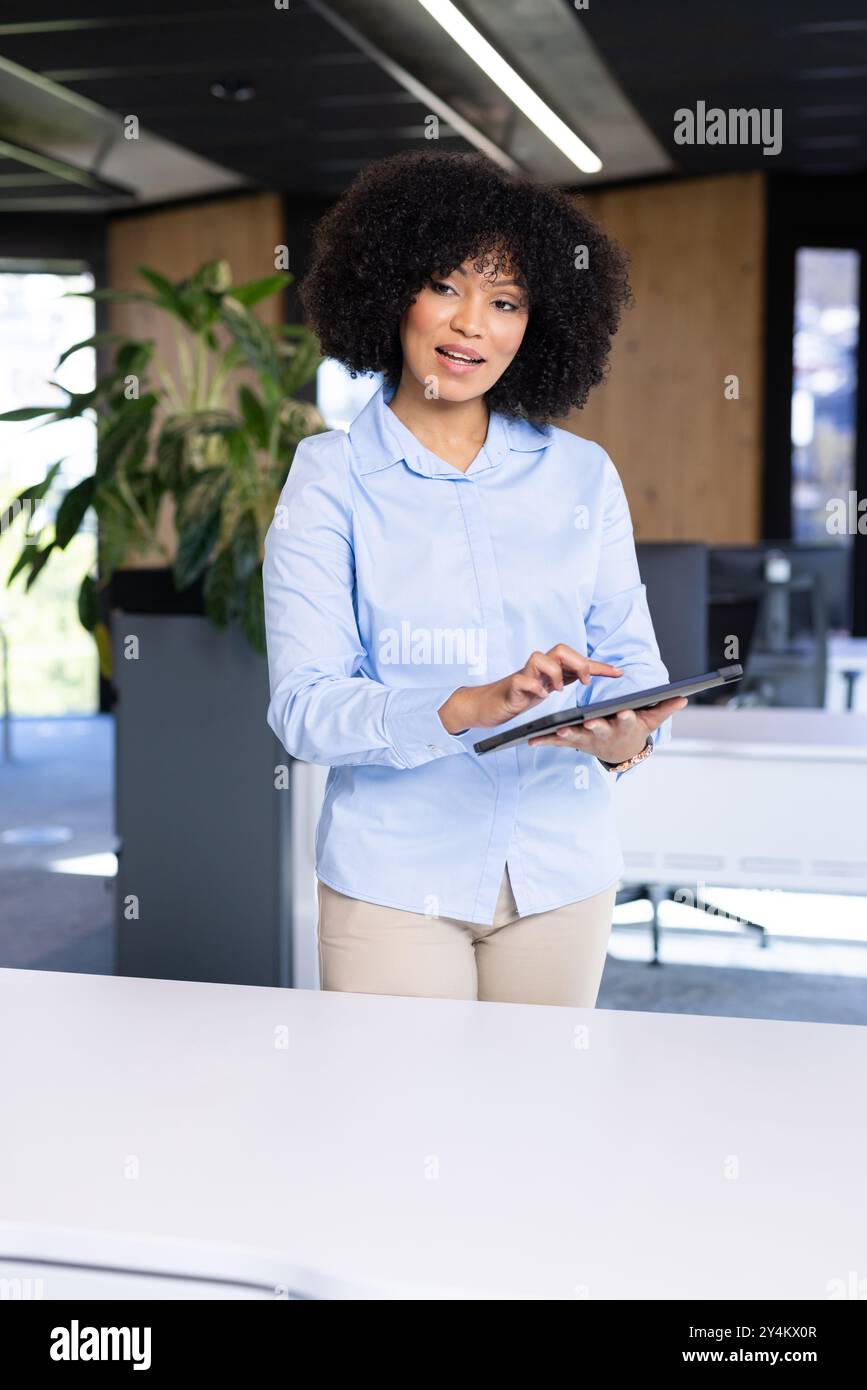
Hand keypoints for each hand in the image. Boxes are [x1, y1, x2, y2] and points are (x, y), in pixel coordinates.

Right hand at [438, 644, 623, 732]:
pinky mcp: (512, 687)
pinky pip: (523, 680)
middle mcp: (539, 668)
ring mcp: (524, 675)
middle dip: (577, 663)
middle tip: (583, 682)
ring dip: (554, 673)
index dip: (599, 666)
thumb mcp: (549, 688)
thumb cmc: (521, 695)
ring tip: (556, 690)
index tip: (619, 673)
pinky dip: (534, 686)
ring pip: (540, 658)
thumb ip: (567, 679)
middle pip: (560, 649)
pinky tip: (541, 696)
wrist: (489, 704)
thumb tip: (590, 676)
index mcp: (551, 669)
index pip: (578, 660)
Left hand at [526, 696, 688, 760]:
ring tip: (557, 730)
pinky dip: (544, 741)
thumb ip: (665, 708)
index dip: (626, 717)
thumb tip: (683, 698)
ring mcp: (588, 740)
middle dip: (595, 726)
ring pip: (576, 736)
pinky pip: (556, 742)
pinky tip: (530, 739)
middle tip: (590, 722)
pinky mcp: (573, 742)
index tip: (625, 712)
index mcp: (623, 726)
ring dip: (567, 734)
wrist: (620, 753)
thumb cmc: (635, 730)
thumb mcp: (651, 720)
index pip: (627, 721)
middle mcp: (605, 734)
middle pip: (600, 730)